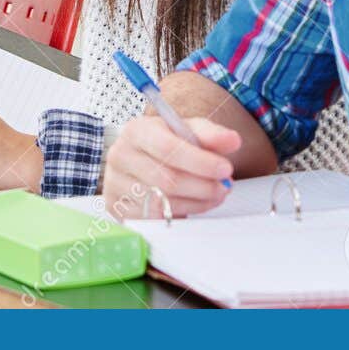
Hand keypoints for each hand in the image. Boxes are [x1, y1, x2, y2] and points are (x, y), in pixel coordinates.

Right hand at [102, 114, 238, 219]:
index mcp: (136, 130)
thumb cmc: (166, 143)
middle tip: (225, 185)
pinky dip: (182, 213)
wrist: (141, 158)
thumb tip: (232, 140)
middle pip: (167, 179)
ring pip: (162, 202)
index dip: (200, 161)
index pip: (168, 148)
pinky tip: (196, 204)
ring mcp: (115, 186)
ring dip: (197, 202)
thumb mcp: (187, 131)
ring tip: (215, 194)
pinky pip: (156, 219)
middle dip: (203, 186)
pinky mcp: (119, 210)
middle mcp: (120, 157)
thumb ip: (211, 134)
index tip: (225, 168)